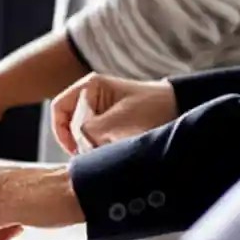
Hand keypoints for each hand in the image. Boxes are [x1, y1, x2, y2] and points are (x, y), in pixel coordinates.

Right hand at [50, 74, 176, 154]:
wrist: (180, 109)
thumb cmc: (152, 108)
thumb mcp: (117, 121)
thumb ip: (90, 131)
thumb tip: (79, 144)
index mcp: (90, 86)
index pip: (59, 108)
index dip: (61, 131)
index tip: (73, 148)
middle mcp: (91, 95)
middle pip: (68, 122)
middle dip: (78, 140)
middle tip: (93, 153)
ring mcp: (100, 108)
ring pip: (81, 132)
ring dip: (90, 144)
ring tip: (106, 151)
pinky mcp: (109, 121)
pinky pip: (94, 135)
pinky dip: (99, 145)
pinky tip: (111, 149)